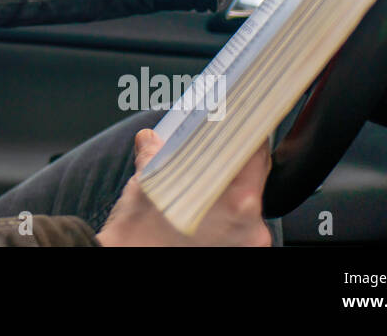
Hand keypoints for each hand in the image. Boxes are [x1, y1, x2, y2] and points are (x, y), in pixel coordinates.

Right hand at [95, 129, 272, 245]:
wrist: (131, 265)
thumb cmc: (140, 238)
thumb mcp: (145, 185)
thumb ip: (153, 155)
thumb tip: (151, 139)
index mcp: (237, 203)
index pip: (255, 153)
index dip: (246, 131)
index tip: (239, 120)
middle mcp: (250, 227)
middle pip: (252, 176)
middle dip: (233, 157)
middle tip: (215, 143)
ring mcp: (247, 244)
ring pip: (245, 201)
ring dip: (226, 186)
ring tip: (202, 177)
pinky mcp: (239, 254)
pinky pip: (238, 224)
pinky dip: (223, 211)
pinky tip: (201, 205)